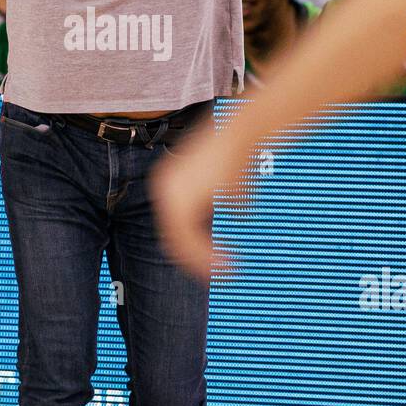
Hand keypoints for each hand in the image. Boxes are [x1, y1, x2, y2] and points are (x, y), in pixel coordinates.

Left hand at [150, 124, 257, 282]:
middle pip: (174, 236)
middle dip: (198, 258)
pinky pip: (186, 240)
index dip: (194, 245)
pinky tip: (227, 261)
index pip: (175, 224)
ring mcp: (169, 197)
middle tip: (222, 272)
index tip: (213, 260)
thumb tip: (240, 215)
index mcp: (170, 184)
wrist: (241, 134)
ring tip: (227, 269)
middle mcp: (163, 189)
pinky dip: (205, 256)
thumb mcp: (228, 181)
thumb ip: (227, 198)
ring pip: (179, 243)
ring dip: (203, 260)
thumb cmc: (239, 153)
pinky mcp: (180, 203)